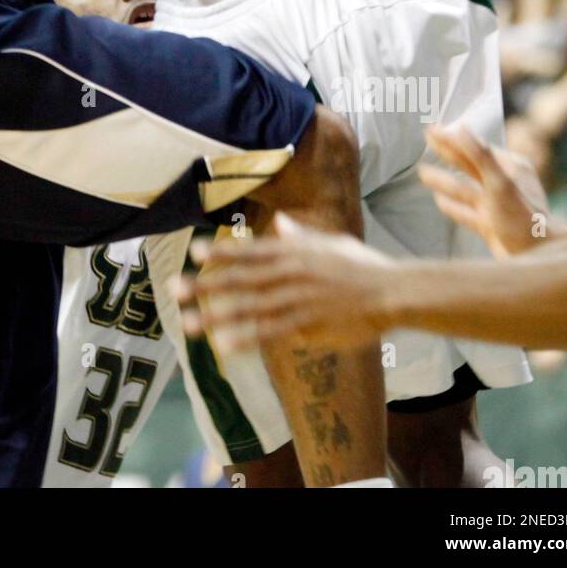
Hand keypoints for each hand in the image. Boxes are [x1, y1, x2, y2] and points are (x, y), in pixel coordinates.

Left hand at [175, 214, 393, 352]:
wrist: (391, 292)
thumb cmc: (361, 265)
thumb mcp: (328, 242)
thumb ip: (299, 236)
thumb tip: (279, 222)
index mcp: (293, 252)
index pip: (250, 250)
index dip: (221, 251)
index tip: (194, 252)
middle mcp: (290, 274)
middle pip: (241, 280)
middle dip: (206, 285)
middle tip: (175, 289)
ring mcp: (297, 301)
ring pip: (249, 309)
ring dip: (216, 316)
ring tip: (188, 323)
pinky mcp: (307, 328)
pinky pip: (271, 334)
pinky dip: (246, 339)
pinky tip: (224, 345)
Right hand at [419, 124, 551, 256]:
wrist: (539, 258)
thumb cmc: (523, 217)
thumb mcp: (500, 182)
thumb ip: (479, 155)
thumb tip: (459, 127)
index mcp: (511, 168)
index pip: (475, 148)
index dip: (453, 138)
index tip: (432, 130)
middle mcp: (504, 185)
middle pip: (469, 165)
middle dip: (448, 154)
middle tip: (427, 140)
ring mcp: (497, 206)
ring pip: (464, 189)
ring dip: (444, 181)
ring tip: (423, 172)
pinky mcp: (492, 226)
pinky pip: (467, 212)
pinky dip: (452, 206)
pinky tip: (439, 201)